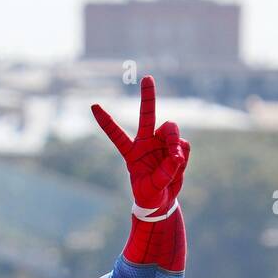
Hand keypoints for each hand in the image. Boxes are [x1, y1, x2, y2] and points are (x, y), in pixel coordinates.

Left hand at [91, 76, 189, 215]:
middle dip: (148, 97)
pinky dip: (183, 155)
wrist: (162, 200)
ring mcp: (162, 143)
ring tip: (176, 159)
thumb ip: (163, 175)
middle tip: (147, 78)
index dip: (106, 121)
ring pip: (171, 129)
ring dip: (174, 141)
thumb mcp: (151, 190)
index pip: (116, 134)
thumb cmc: (149, 195)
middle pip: (147, 115)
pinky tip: (179, 166)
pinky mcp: (176, 148)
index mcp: (132, 152)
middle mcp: (146, 142)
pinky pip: (183, 145)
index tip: (93, 106)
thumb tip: (176, 156)